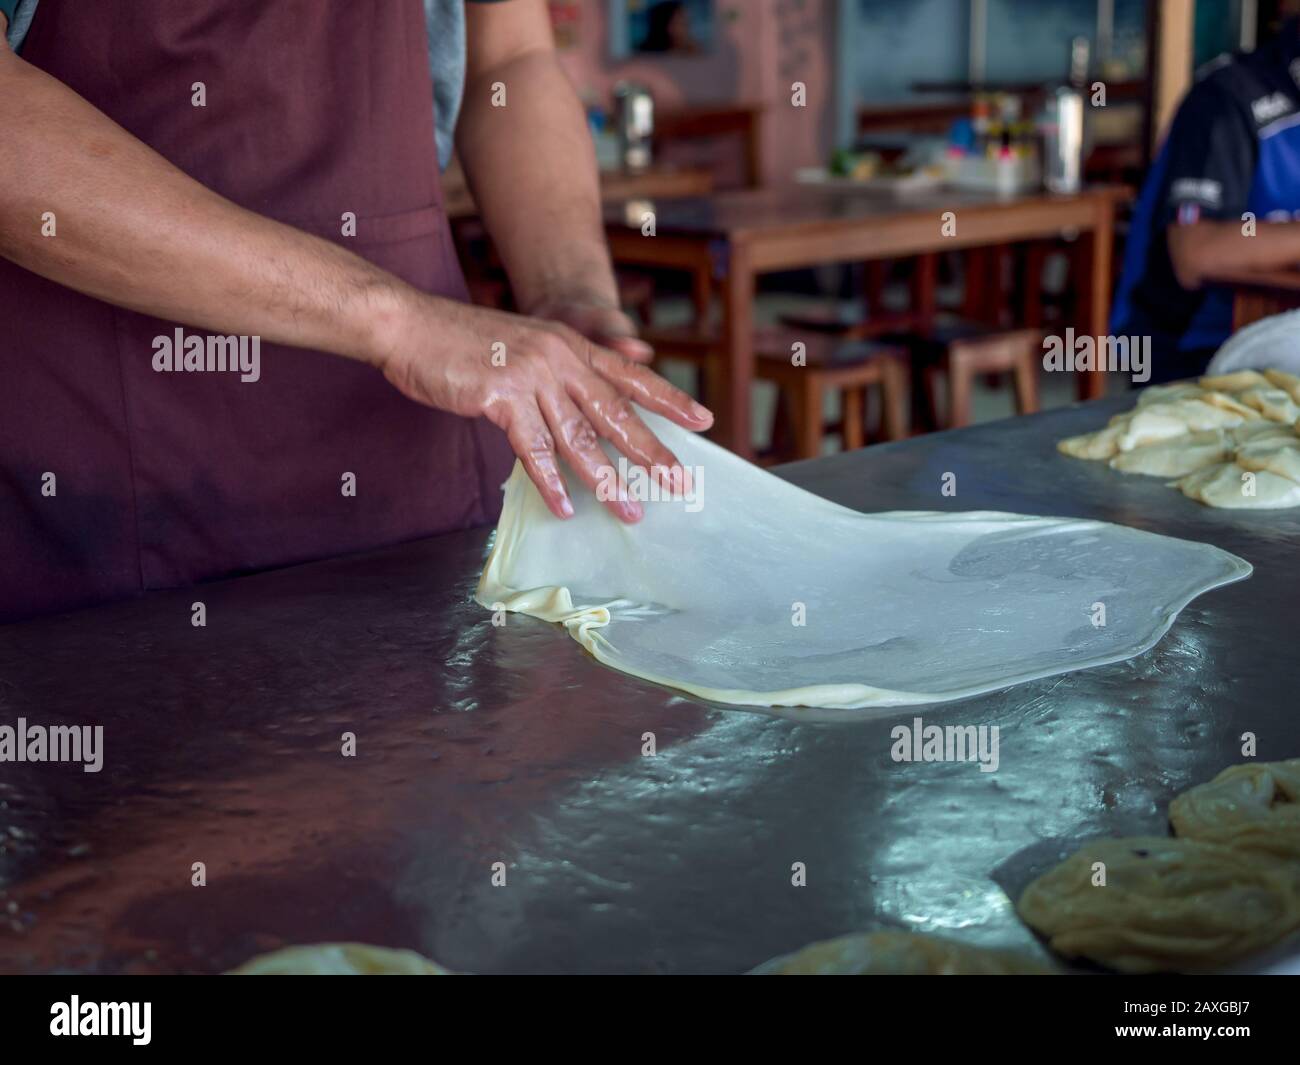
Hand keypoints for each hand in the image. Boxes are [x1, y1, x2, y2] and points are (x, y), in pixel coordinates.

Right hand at [376, 292, 711, 523]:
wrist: (408, 324)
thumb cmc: (461, 342)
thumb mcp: (520, 347)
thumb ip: (556, 372)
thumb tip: (582, 404)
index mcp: (568, 345)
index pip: (630, 374)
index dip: (668, 399)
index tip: (703, 420)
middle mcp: (559, 357)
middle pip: (616, 411)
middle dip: (651, 451)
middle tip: (681, 483)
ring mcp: (531, 374)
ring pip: (579, 437)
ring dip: (606, 480)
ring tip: (629, 511)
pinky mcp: (500, 394)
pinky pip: (534, 448)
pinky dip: (550, 482)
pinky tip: (564, 507)